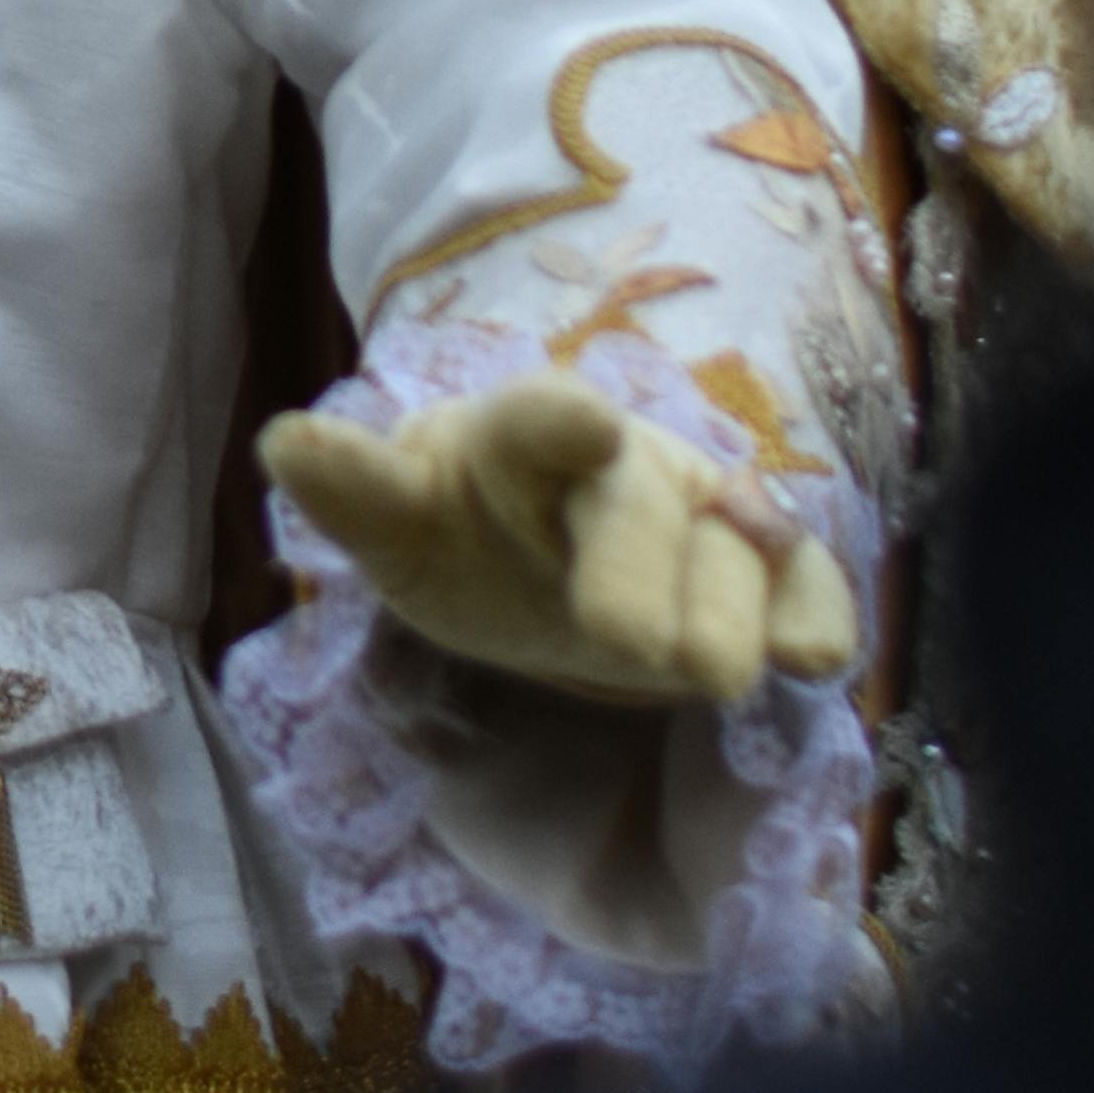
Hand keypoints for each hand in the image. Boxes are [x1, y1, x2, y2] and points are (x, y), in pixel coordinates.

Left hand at [261, 373, 857, 710]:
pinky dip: (810, 621)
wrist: (543, 560)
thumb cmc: (468, 536)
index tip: (578, 423)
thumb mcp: (403, 528)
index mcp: (520, 440)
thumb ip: (357, 492)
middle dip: (634, 569)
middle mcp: (623, 465)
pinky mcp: (768, 576)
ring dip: (719, 615)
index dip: (554, 422)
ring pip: (729, 559)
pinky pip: (809, 592)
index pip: (531, 421)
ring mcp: (704, 516)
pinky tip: (805, 658)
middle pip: (638, 504)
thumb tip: (283, 443)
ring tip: (700, 672)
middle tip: (623, 642)